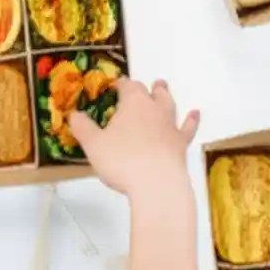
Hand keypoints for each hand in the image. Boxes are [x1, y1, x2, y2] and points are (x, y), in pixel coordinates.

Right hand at [69, 79, 199, 201]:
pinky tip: (195, 114)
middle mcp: (155, 109)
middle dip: (148, 88)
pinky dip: (191, 120)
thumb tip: (74, 114)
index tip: (116, 86)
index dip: (122, 84)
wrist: (157, 184)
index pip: (128, 86)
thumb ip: (83, 127)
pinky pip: (188, 128)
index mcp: (133, 103)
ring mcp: (171, 126)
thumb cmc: (122, 161)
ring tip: (164, 89)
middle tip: (149, 84)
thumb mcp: (94, 145)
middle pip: (153, 93)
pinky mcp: (181, 144)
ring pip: (170, 105)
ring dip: (166, 96)